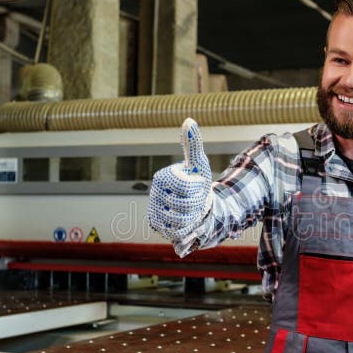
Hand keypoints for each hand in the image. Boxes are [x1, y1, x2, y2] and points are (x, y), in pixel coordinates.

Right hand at [147, 118, 212, 239]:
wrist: (195, 205)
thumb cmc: (196, 182)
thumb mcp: (198, 164)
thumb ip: (193, 144)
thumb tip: (189, 120)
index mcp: (162, 176)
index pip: (186, 186)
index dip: (198, 188)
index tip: (196, 185)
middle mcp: (154, 193)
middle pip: (185, 205)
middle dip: (197, 203)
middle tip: (195, 199)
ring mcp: (154, 210)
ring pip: (181, 220)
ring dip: (193, 217)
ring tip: (190, 210)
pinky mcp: (156, 226)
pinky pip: (177, 231)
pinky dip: (187, 227)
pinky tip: (184, 220)